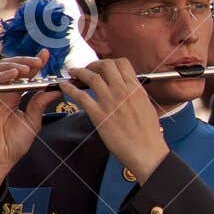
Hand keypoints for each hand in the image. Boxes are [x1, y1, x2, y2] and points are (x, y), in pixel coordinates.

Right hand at [0, 52, 61, 201]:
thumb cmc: (14, 144)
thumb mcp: (32, 121)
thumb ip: (41, 103)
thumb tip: (57, 87)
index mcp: (13, 96)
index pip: (23, 74)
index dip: (34, 63)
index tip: (46, 55)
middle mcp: (0, 92)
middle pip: (8, 67)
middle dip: (24, 61)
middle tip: (39, 61)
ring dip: (12, 65)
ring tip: (27, 67)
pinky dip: (1, 76)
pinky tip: (14, 75)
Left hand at [59, 59, 167, 183]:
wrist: (146, 150)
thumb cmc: (149, 133)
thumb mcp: (147, 106)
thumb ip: (135, 94)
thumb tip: (128, 88)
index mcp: (135, 88)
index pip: (122, 63)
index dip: (110, 62)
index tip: (103, 67)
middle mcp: (122, 91)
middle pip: (105, 65)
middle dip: (93, 64)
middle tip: (87, 69)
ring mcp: (109, 102)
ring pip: (91, 77)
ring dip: (79, 72)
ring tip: (73, 73)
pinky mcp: (98, 115)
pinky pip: (80, 96)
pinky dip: (70, 88)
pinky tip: (64, 86)